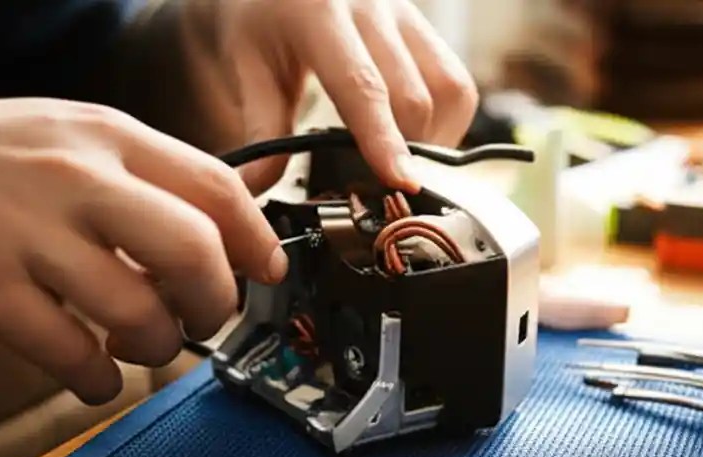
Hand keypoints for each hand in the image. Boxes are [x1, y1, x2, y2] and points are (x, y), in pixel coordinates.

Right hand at [0, 89, 284, 403]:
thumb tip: (207, 224)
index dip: (257, 239)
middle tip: (209, 319)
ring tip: (142, 348)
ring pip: (140, 311)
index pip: (215, 185)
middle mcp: (73, 178)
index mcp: (99, 136)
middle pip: (194, 250)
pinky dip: (98, 381)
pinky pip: (72, 354)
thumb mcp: (53, 134)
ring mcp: (27, 235)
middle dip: (219, 302)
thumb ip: (128, 173)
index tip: (268, 272)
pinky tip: (91, 377)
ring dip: (158, 348)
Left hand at [124, 0, 478, 193]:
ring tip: (404, 164)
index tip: (402, 182)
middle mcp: (372, 6)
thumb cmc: (262, 19)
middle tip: (385, 191)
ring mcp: (405, 13)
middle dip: (408, 153)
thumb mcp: (248, 67)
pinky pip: (454, 81)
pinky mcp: (423, 27)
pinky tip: (414, 138)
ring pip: (449, 88)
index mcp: (320, 13)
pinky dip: (443, 121)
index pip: (362, 86)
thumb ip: (262, 130)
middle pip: (414, 96)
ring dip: (436, 138)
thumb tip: (257, 192)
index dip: (385, 140)